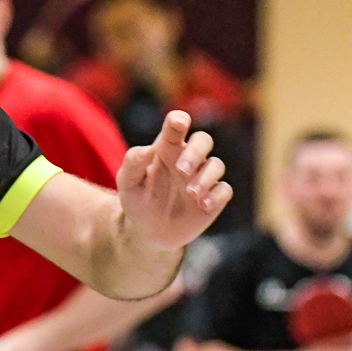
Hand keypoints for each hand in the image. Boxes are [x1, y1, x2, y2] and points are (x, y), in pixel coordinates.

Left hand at [117, 111, 231, 248]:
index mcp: (166, 149)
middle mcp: (188, 159)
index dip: (179, 120)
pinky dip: (216, 195)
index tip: (178, 122)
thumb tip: (147, 149)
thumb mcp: (127, 182)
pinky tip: (203, 205)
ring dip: (205, 177)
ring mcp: (202, 177)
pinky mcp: (213, 198)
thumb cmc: (137, 198)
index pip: (176, 126)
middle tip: (181, 170)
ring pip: (216, 165)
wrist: (147, 230)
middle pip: (203, 140)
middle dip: (195, 152)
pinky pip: (224, 190)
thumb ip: (133, 163)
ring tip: (191, 193)